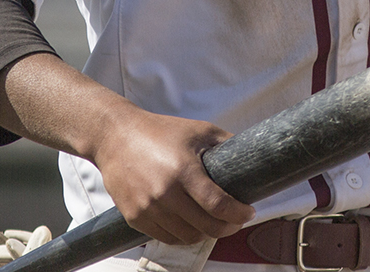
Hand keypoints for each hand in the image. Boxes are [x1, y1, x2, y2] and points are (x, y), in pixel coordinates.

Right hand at [89, 107, 254, 244]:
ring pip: (187, 237)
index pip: (218, 205)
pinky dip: (183, 236)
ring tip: (213, 223)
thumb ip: (225, 143)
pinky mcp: (134, 217)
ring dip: (205, 234)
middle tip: (235, 221)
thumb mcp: (198, 130)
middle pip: (206, 226)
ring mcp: (147, 208)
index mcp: (183, 170)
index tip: (249, 212)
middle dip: (228, 227)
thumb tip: (254, 154)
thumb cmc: (160, 131)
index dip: (239, 214)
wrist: (115, 136)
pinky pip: (166, 238)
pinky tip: (191, 224)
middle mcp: (164, 193)